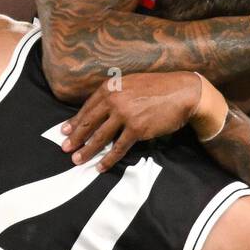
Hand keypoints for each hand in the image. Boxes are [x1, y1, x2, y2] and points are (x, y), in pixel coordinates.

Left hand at [60, 72, 202, 171]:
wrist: (184, 93)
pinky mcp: (137, 129)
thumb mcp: (131, 83)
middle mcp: (114, 100)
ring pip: (100, 137)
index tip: (65, 131)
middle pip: (89, 122)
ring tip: (76, 160)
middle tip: (65, 148)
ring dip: (87, 151)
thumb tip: (99, 109)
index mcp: (111, 87)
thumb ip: (115, 93)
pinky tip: (100, 167)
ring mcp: (125, 114)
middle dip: (75, 138)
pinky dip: (108, 159)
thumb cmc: (158, 88)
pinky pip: (118, 147)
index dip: (75, 121)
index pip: (87, 107)